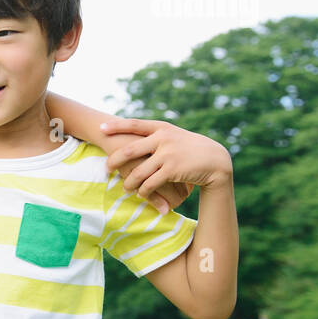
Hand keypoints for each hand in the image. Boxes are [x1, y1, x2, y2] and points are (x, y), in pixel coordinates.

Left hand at [101, 118, 232, 207]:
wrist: (216, 160)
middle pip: (129, 151)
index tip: (101, 129)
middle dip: (114, 162)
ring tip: (125, 188)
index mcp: (162, 128)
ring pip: (138, 172)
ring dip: (129, 183)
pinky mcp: (172, 170)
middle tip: (106, 170)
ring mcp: (167, 154)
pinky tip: (141, 194)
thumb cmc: (193, 149)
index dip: (116, 126)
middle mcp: (163, 138)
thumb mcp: (176, 136)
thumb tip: (136, 135)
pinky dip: (143, 190)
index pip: (134, 124)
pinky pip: (150, 183)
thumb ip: (158, 135)